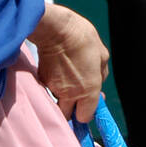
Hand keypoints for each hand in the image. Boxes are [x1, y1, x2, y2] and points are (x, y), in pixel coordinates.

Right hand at [28, 3, 109, 121]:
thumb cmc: (82, 38)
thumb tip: (99, 83)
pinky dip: (54, 84)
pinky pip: (50, 90)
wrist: (56, 29)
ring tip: (67, 77)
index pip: (85, 117)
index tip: (89, 104)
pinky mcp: (43, 81)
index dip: (87, 112)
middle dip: (72, 109)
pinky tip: (58, 70)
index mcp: (88, 90)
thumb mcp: (102, 54)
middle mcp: (71, 94)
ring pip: (58, 102)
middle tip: (76, 98)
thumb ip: (101, 74)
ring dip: (63, 96)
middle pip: (68, 116)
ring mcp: (55, 89)